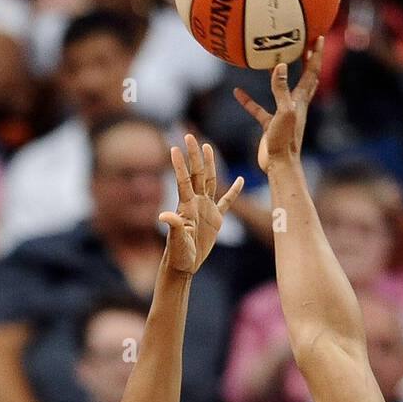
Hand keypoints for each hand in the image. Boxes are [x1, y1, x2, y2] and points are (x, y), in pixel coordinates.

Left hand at [159, 134, 243, 274]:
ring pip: (209, 181)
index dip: (180, 165)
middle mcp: (196, 203)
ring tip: (207, 147)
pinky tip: (240, 180)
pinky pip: (227, 202)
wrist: (185, 265)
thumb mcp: (177, 241)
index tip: (174, 147)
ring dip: (209, 165)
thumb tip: (163, 216)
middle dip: (194, 156)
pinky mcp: (216, 219)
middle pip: (197, 175)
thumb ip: (173, 227)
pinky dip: (234, 191)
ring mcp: (206, 209)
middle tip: (190, 136)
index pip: (183, 181)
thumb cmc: (178, 255)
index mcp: (187, 206)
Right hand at [233, 37, 324, 173]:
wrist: (279, 167)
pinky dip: (249, 101)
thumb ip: (281, 90)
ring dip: (277, 77)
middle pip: (304, 79)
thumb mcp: (283, 112)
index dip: (315, 55)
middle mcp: (294, 105)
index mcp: (300, 100)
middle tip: (304, 43)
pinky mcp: (270, 126)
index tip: (318, 36)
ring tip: (271, 61)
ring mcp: (282, 115)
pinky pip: (258, 110)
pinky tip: (237, 93)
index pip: (311, 72)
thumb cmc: (284, 142)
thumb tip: (281, 66)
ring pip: (281, 91)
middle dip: (306, 61)